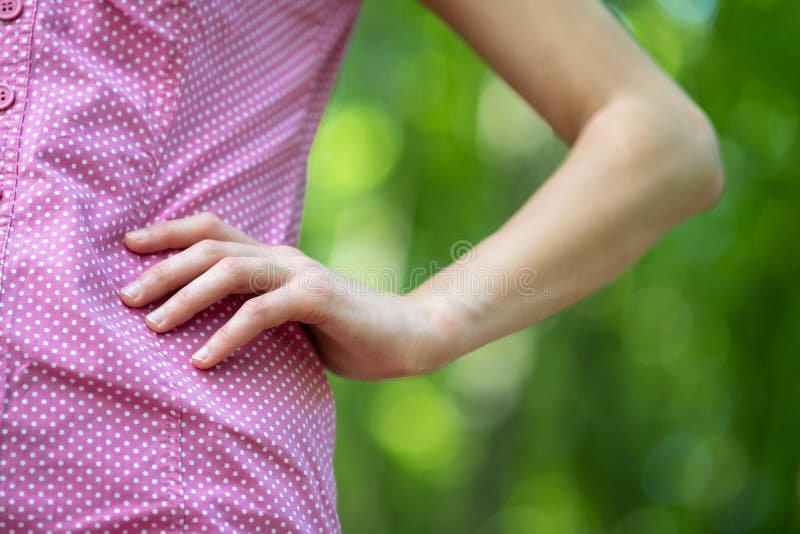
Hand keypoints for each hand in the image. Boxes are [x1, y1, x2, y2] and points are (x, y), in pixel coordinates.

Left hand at [119, 212, 442, 379]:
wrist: (406, 336)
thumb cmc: (344, 332)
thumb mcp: (290, 317)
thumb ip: (256, 310)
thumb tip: (204, 329)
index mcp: (274, 256)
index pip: (213, 230)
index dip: (169, 232)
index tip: (128, 246)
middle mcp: (283, 256)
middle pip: (212, 246)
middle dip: (163, 268)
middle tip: (126, 298)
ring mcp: (301, 274)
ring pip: (232, 270)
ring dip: (186, 296)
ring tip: (153, 326)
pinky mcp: (319, 298)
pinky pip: (263, 311)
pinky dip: (228, 334)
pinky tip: (203, 359)